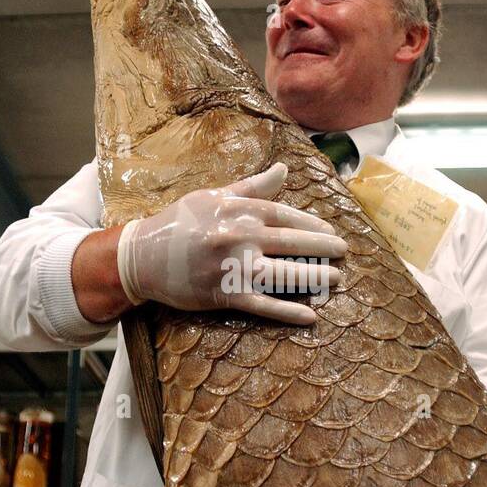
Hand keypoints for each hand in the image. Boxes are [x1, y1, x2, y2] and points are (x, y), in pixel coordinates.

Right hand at [115, 162, 347, 324]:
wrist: (142, 256)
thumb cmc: (179, 223)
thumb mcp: (213, 197)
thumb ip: (252, 187)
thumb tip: (283, 170)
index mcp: (238, 211)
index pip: (285, 215)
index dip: (311, 224)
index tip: (329, 231)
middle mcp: (239, 237)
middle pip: (292, 243)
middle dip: (322, 248)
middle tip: (343, 252)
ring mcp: (233, 268)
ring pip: (284, 274)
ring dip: (314, 277)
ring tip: (336, 278)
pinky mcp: (224, 295)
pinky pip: (263, 306)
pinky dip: (288, 312)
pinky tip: (310, 316)